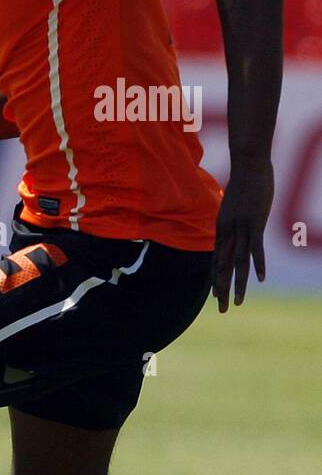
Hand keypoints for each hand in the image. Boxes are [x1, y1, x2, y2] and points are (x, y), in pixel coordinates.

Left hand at [212, 158, 272, 311]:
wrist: (247, 164)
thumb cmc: (243, 183)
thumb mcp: (235, 205)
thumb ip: (234, 219)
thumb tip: (236, 225)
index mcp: (222, 229)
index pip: (217, 259)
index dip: (216, 278)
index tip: (215, 295)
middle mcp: (228, 232)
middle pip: (223, 267)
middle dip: (222, 290)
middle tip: (221, 310)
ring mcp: (241, 228)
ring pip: (238, 262)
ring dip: (238, 284)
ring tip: (238, 303)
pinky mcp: (254, 223)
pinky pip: (255, 248)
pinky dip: (257, 265)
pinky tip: (259, 280)